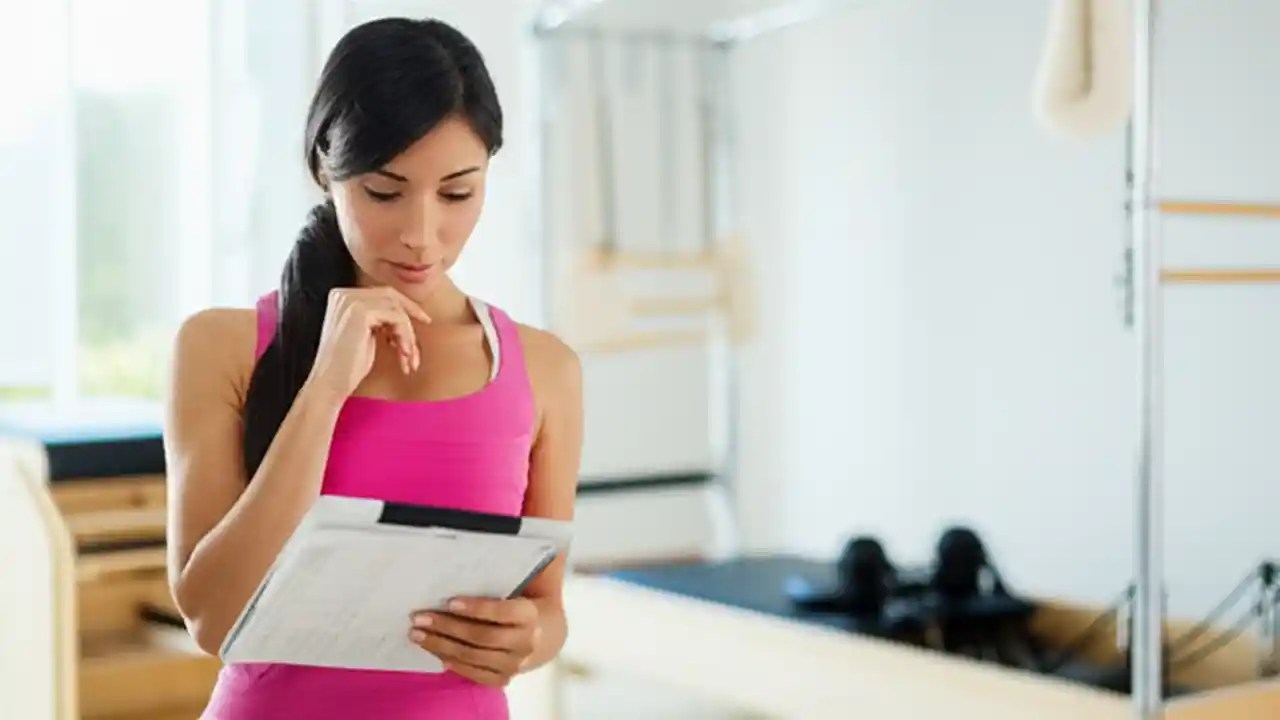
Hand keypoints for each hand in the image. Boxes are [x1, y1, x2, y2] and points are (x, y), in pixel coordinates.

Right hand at [303, 286, 431, 398]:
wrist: (330, 384)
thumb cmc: (348, 366)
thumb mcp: (365, 335)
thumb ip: (379, 320)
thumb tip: (407, 314)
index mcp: (342, 297)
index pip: (382, 294)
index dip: (404, 306)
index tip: (422, 319)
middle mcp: (344, 294)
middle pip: (391, 296)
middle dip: (410, 315)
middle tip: (424, 327)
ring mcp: (351, 301)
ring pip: (396, 309)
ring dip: (408, 334)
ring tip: (407, 356)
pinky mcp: (361, 312)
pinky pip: (397, 317)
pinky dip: (405, 336)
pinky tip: (403, 354)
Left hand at [409, 597, 541, 686]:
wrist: (548, 634)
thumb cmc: (523, 604)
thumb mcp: (519, 590)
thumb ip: (495, 584)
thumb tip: (457, 574)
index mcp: (530, 615)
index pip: (502, 612)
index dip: (476, 607)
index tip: (449, 601)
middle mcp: (525, 642)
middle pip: (481, 636)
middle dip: (447, 627)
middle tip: (419, 618)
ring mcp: (515, 664)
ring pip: (473, 656)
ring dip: (441, 646)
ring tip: (417, 635)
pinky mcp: (504, 678)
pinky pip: (474, 674)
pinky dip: (453, 664)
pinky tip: (436, 654)